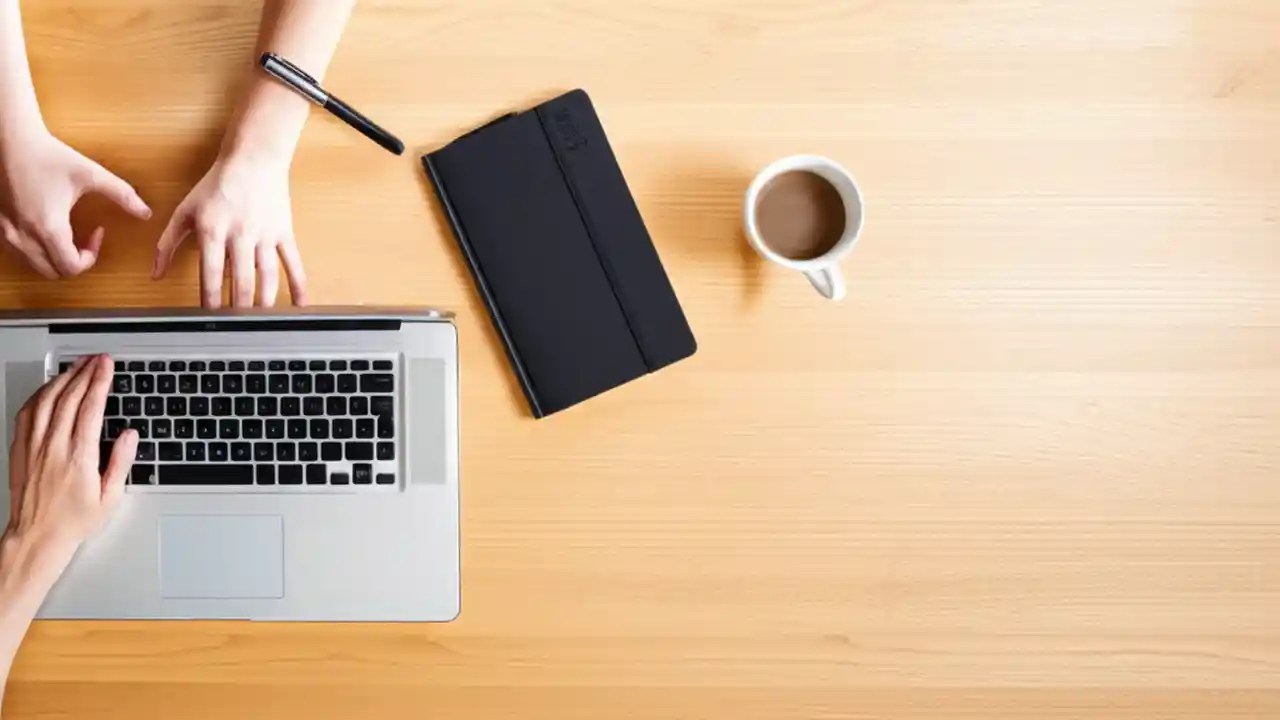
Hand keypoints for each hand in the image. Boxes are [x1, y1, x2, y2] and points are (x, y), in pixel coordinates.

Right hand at [0, 128, 151, 278]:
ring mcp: (7, 231)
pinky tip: (46, 227)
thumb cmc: (49, 155)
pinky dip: (36, 250)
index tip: (98, 234)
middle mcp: (24, 235)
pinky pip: (19, 252)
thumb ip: (122, 194)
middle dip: (74, 262)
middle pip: (53, 273)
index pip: (70, 267)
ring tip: (67, 234)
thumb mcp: (91, 174)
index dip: (91, 258)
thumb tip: (146, 212)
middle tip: (85, 240)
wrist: (9, 139)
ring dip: (54, 258)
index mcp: (48, 226)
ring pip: (35, 265)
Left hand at [5, 355, 135, 566]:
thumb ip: (121, 462)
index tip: (107, 366)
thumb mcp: (110, 497)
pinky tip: (49, 387)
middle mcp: (53, 448)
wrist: (36, 536)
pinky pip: (27, 413)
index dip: (100, 382)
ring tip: (76, 366)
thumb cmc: (73, 520)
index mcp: (78, 458)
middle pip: (69, 398)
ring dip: (62, 378)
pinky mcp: (20, 450)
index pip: (90, 408)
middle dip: (85, 373)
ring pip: (46, 401)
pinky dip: (40, 395)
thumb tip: (129, 435)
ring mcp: (33, 447)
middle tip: (97, 359)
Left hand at [153, 151, 307, 307]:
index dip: (210, 298)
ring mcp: (265, 235)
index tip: (209, 318)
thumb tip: (155, 274)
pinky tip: (300, 304)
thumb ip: (167, 243)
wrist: (253, 159)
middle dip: (238, 307)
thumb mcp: (185, 210)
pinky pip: (293, 262)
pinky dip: (298, 284)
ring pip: (267, 275)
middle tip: (236, 327)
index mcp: (213, 230)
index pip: (210, 272)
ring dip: (264, 301)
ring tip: (261, 320)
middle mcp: (240, 235)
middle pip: (241, 279)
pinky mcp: (284, 233)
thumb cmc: (217, 184)